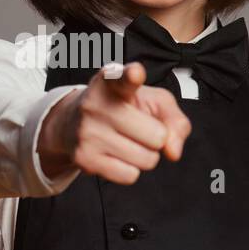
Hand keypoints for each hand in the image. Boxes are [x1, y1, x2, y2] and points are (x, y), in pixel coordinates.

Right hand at [37, 61, 191, 184]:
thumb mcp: (153, 102)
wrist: (73, 123)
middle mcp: (95, 104)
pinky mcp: (84, 159)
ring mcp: (87, 133)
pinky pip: (130, 176)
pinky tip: (115, 155)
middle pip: (157, 136)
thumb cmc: (121, 108)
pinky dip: (130, 170)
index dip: (132, 75)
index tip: (135, 74)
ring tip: (125, 140)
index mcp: (111, 82)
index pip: (122, 78)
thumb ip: (175, 120)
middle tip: (137, 128)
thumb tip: (173, 152)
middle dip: (156, 137)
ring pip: (146, 160)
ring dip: (144, 155)